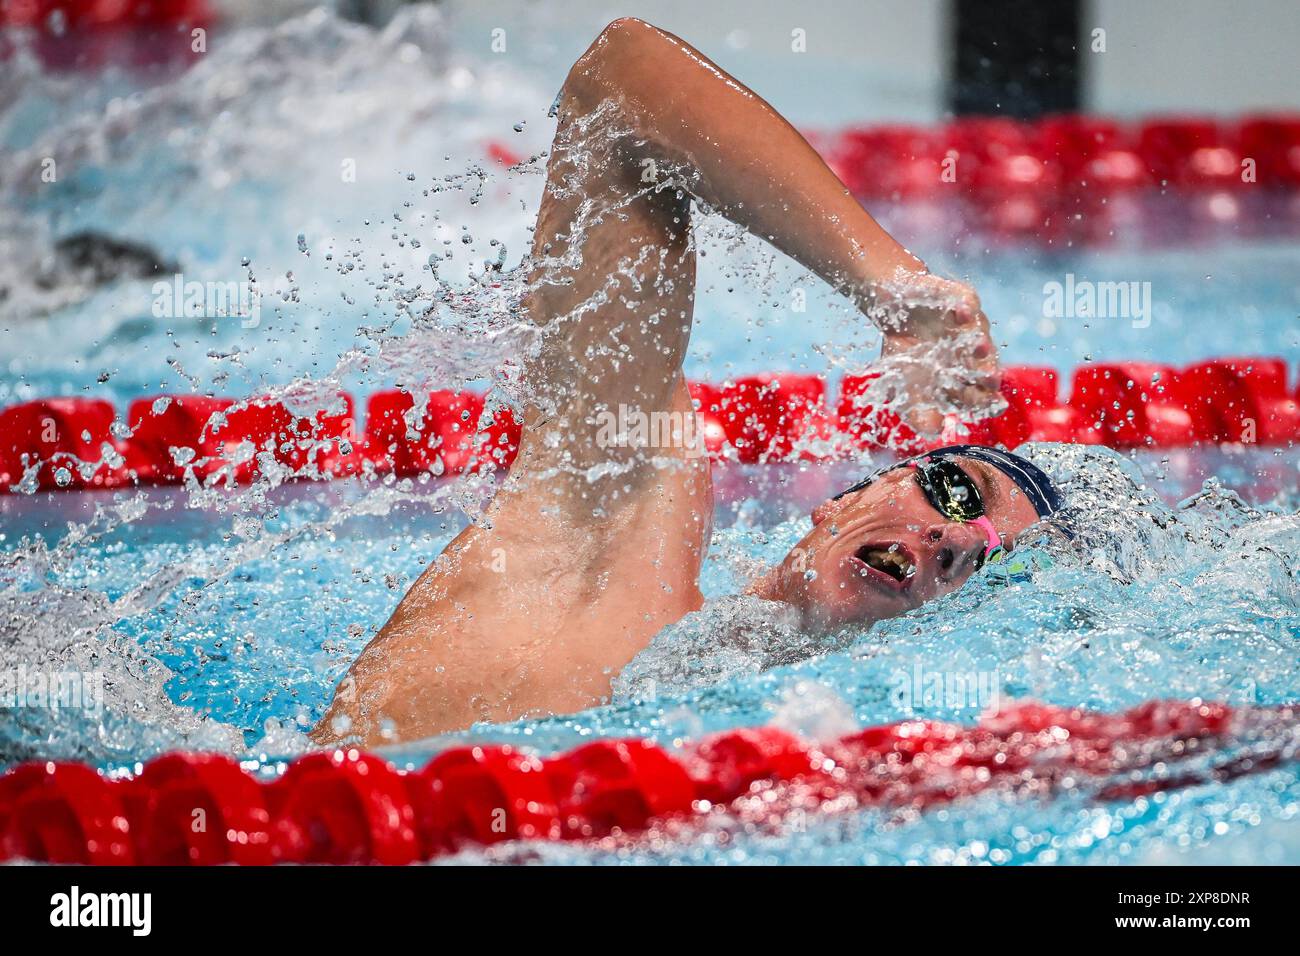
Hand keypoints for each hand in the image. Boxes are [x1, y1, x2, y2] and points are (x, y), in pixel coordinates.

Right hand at [867, 272, 1002, 436]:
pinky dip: (963, 309)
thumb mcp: (905, 388)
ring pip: (980, 334)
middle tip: (989, 380)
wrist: (894, 310)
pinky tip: (958, 315)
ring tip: (978, 346)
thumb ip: (918, 412)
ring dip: (979, 341)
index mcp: (965, 376)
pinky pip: (967, 303)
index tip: (994, 407)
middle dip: (987, 373)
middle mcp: (973, 352)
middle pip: (986, 366)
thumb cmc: (904, 353)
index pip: (982, 393)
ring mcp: (969, 326)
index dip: (989, 400)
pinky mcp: (961, 299)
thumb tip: (933, 434)